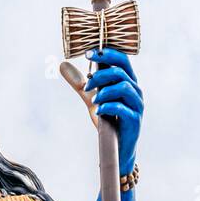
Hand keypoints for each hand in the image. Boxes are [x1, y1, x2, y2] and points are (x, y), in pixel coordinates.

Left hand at [86, 47, 142, 173]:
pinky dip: (107, 107)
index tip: (88, 54)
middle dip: (100, 75)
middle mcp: (135, 91)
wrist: (117, 147)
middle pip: (120, 72)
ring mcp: (137, 105)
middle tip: (85, 85)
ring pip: (123, 87)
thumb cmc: (108, 120)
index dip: (107, 53)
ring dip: (104, 91)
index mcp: (128, 82)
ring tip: (93, 100)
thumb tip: (63, 64)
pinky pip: (122, 107)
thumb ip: (80, 83)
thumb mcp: (92, 98)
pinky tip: (98, 111)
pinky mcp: (134, 119)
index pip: (122, 60)